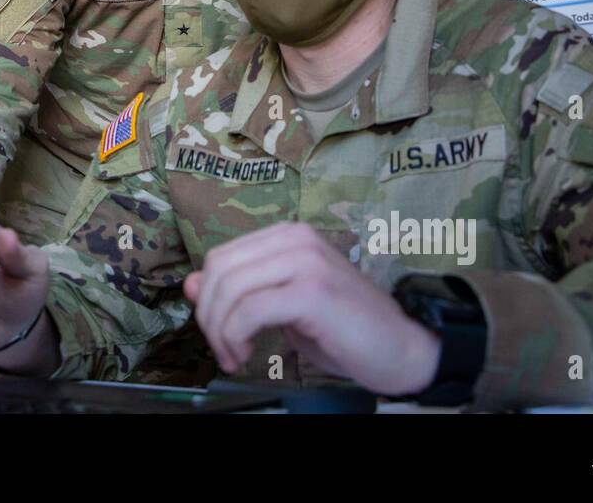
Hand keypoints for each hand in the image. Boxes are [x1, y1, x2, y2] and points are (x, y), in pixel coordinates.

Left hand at [184, 222, 439, 394]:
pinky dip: (236, 336)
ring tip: (234, 356)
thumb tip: (190, 283)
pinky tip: (246, 355)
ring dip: (220, 330)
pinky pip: (249, 310)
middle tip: (223, 350)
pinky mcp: (312, 291)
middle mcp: (296, 238)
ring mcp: (305, 261)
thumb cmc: (344, 330)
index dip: (207, 298)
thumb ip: (241, 291)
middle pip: (220, 268)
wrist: (402, 349)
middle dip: (208, 315)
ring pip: (230, 288)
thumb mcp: (282, 306)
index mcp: (288, 235)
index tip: (218, 333)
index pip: (222, 257)